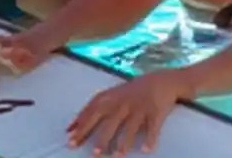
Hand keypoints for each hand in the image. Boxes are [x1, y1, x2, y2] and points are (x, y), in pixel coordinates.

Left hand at [67, 70, 194, 156]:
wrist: (162, 80)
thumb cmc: (131, 92)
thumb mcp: (111, 95)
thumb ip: (93, 109)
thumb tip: (69, 128)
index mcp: (112, 97)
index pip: (93, 111)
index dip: (82, 124)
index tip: (71, 139)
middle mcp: (124, 102)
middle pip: (111, 121)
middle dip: (101, 136)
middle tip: (94, 153)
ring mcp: (140, 107)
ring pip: (131, 126)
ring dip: (124, 142)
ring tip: (117, 156)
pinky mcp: (156, 111)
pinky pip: (153, 126)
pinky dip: (150, 138)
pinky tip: (146, 149)